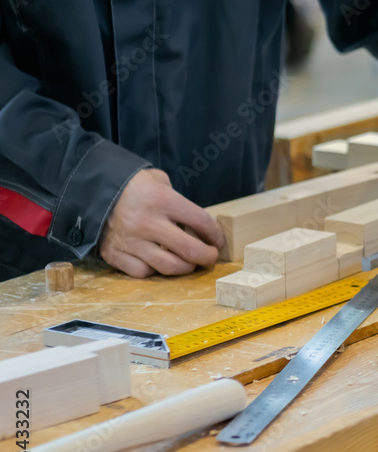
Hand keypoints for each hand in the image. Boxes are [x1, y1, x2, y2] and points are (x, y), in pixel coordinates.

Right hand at [100, 168, 225, 277]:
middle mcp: (147, 222)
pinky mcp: (114, 254)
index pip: (202, 222)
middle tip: (210, 256)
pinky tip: (157, 261)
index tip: (218, 240)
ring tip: (188, 262)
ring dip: (185, 267)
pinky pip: (143, 272)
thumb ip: (177, 199)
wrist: (86, 188)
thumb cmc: (128, 184)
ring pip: (170, 267)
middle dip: (207, 257)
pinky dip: (154, 270)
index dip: (216, 235)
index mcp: (161, 200)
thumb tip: (197, 222)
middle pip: (190, 250)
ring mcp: (131, 241)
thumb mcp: (156, 180)